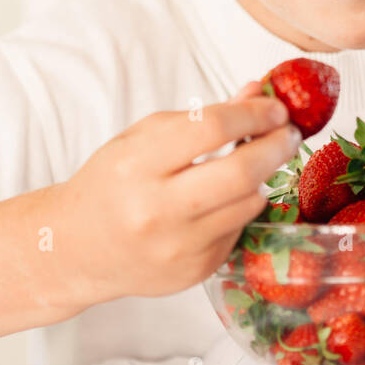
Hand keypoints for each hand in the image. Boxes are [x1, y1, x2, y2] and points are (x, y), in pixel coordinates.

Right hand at [55, 80, 301, 307]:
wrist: (76, 249)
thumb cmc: (110, 185)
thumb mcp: (142, 139)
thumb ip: (201, 117)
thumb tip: (257, 93)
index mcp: (137, 164)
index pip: (212, 128)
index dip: (254, 113)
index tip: (274, 107)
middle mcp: (157, 209)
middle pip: (241, 172)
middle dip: (276, 146)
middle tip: (288, 134)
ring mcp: (179, 246)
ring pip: (249, 203)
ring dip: (263, 178)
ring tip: (260, 162)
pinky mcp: (196, 270)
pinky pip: (238, 230)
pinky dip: (241, 208)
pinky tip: (228, 199)